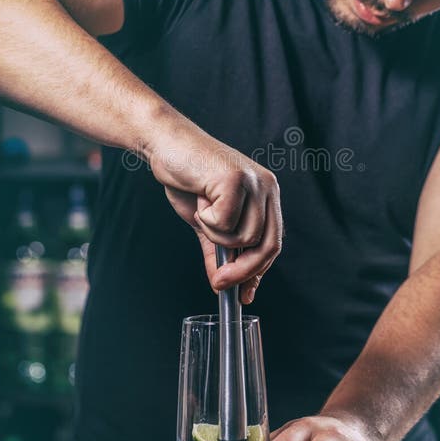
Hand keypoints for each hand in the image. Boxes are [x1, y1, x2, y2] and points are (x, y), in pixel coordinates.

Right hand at [148, 120, 282, 301]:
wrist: (166, 145)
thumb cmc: (187, 179)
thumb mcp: (206, 222)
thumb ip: (218, 252)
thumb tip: (222, 285)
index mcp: (266, 195)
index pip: (273, 243)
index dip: (258, 272)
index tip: (244, 295)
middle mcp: (267, 187)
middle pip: (267, 245)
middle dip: (242, 270)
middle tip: (219, 283)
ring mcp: (254, 181)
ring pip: (244, 237)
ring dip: (216, 235)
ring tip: (202, 211)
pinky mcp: (235, 179)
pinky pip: (224, 222)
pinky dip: (206, 220)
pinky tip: (200, 198)